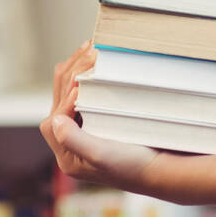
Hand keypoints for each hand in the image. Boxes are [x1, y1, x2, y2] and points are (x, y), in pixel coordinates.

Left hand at [39, 38, 162, 191]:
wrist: (161, 169)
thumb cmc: (134, 166)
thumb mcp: (102, 155)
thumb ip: (75, 140)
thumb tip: (54, 120)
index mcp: (67, 156)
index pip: (56, 119)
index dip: (67, 98)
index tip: (83, 82)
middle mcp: (70, 144)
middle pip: (59, 102)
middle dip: (71, 74)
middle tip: (90, 52)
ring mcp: (83, 130)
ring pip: (69, 93)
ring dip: (77, 70)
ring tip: (91, 47)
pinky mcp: (96, 120)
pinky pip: (82, 93)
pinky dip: (86, 75)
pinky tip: (97, 60)